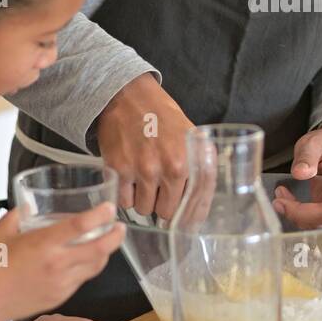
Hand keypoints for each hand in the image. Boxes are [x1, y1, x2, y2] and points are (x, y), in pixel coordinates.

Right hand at [0, 205, 124, 320]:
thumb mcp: (0, 232)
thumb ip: (18, 214)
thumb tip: (29, 205)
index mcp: (44, 244)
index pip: (81, 226)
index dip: (100, 215)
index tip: (110, 208)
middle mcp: (57, 264)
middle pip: (100, 249)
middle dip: (116, 236)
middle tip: (120, 226)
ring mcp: (62, 283)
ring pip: (96, 266)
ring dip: (105, 253)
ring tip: (107, 242)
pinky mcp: (61, 296)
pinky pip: (82, 279)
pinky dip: (89, 267)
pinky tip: (84, 260)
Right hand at [96, 75, 194, 219]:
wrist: (129, 96)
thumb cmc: (161, 116)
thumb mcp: (192, 136)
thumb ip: (201, 166)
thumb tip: (203, 200)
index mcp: (190, 161)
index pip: (194, 207)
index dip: (190, 219)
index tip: (185, 224)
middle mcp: (168, 167)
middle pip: (167, 212)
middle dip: (163, 205)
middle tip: (160, 191)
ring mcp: (142, 170)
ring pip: (144, 209)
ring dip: (144, 200)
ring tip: (144, 181)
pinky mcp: (118, 170)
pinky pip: (124, 201)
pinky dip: (126, 195)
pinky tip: (129, 179)